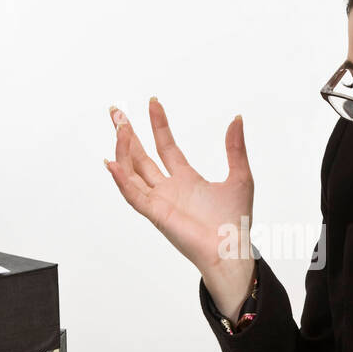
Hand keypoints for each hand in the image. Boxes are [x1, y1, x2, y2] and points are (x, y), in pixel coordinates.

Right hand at [103, 98, 254, 274]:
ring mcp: (159, 201)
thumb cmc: (235, 221)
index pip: (165, 146)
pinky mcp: (156, 214)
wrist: (231, 249)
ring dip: (123, 150)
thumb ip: (235, 148)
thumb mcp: (240, 177)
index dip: (158, 124)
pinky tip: (112, 163)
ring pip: (132, 172)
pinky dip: (121, 180)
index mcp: (186, 179)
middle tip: (116, 111)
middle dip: (127, 134)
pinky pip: (133, 195)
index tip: (153, 102)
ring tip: (120, 128)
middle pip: (140, 156)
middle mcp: (168, 189)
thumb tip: (237, 119)